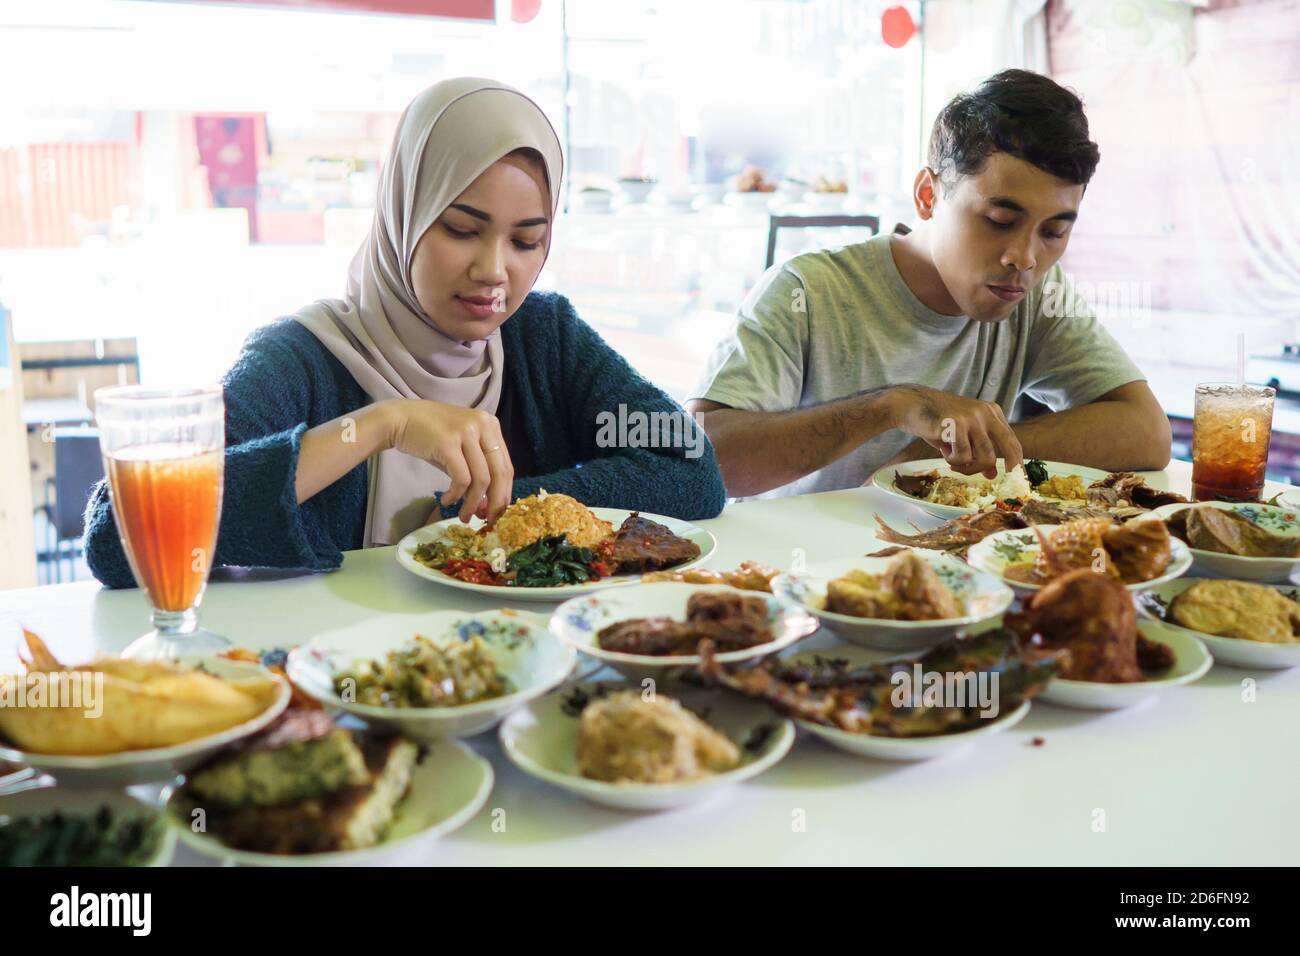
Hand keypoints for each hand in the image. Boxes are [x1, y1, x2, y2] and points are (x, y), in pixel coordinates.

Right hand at [383, 399, 513, 522]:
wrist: (399, 419)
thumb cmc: (431, 436)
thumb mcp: (461, 448)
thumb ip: (477, 471)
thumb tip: (487, 505)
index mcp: (491, 424)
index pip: (506, 466)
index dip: (504, 493)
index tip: (496, 512)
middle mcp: (483, 424)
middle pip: (499, 473)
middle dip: (495, 502)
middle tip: (487, 520)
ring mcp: (466, 432)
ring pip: (481, 479)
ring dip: (473, 504)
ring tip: (464, 516)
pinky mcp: (448, 443)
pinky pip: (461, 479)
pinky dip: (456, 495)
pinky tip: (447, 501)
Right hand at [886, 385, 1022, 477]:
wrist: (909, 405)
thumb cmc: (934, 420)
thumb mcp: (961, 436)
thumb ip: (978, 451)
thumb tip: (992, 473)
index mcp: (992, 412)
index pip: (1012, 440)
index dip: (1017, 462)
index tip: (1017, 478)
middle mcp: (986, 413)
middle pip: (1008, 448)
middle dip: (1008, 468)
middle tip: (996, 481)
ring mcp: (973, 418)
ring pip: (984, 458)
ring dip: (968, 467)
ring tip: (953, 462)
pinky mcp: (957, 425)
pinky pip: (964, 456)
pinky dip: (954, 460)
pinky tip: (944, 452)